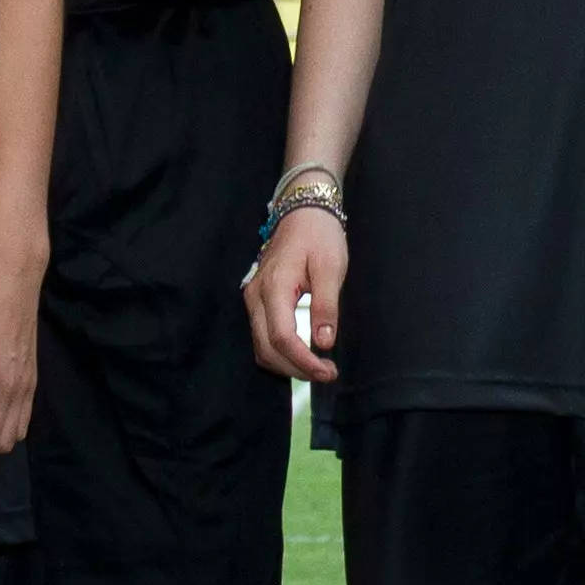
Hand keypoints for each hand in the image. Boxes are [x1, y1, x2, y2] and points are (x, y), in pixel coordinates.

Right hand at [245, 205, 346, 382]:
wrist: (303, 210)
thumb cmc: (319, 235)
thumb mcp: (331, 267)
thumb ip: (326, 305)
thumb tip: (324, 343)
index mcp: (275, 286)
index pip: (282, 337)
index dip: (304, 362)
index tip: (328, 371)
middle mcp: (256, 295)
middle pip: (267, 348)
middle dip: (296, 368)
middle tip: (327, 373)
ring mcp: (253, 297)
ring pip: (261, 345)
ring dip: (286, 364)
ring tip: (317, 367)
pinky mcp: (257, 299)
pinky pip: (261, 335)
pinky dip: (279, 352)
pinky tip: (301, 354)